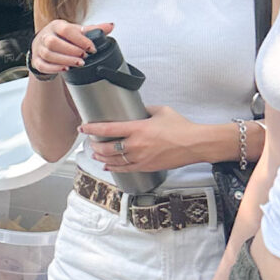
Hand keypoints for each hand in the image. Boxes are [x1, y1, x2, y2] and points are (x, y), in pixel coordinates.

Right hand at [28, 18, 100, 78]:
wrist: (45, 43)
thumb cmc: (62, 37)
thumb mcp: (76, 31)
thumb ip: (93, 29)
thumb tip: (110, 26)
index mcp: (56, 26)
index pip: (66, 30)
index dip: (80, 40)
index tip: (91, 48)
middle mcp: (46, 35)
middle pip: (53, 42)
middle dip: (71, 51)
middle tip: (84, 57)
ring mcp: (39, 48)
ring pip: (48, 54)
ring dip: (65, 60)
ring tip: (78, 64)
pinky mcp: (36, 60)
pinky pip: (42, 66)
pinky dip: (55, 68)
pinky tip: (66, 69)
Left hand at [78, 104, 202, 171]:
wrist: (195, 144)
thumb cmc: (181, 127)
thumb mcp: (161, 111)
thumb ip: (145, 109)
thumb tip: (137, 109)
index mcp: (138, 128)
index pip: (108, 129)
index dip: (92, 129)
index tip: (83, 128)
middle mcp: (136, 144)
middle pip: (106, 147)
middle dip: (94, 145)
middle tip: (90, 141)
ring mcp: (140, 158)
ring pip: (113, 160)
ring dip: (101, 156)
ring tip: (95, 153)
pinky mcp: (146, 167)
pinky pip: (125, 169)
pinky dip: (113, 168)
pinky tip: (107, 166)